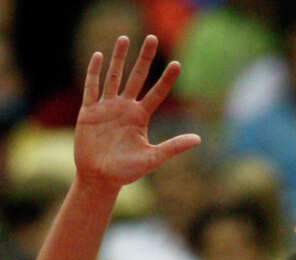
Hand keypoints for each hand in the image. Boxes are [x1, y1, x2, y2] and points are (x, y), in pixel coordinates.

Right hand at [74, 35, 199, 192]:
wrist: (100, 178)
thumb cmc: (127, 171)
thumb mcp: (153, 158)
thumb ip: (174, 147)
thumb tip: (198, 139)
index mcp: (140, 117)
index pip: (157, 93)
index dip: (166, 79)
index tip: (178, 64)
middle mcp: (125, 108)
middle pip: (137, 77)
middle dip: (144, 58)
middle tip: (152, 37)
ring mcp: (106, 107)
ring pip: (113, 76)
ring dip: (118, 58)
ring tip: (125, 39)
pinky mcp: (89, 111)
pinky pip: (91, 87)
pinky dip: (94, 72)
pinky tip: (97, 55)